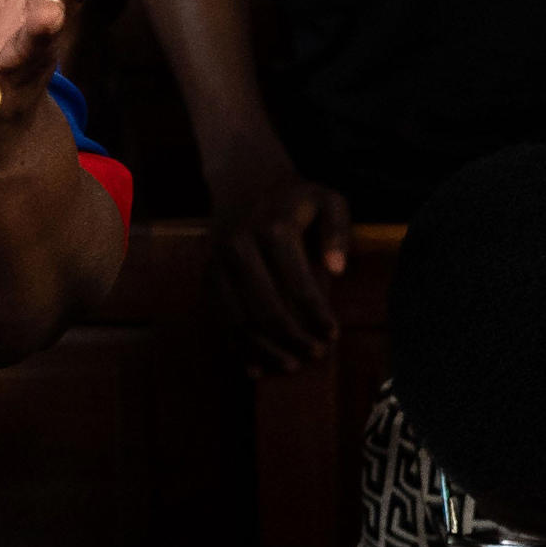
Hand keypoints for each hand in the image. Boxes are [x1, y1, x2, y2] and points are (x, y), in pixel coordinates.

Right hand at [205, 151, 351, 373]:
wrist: (243, 178)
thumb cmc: (294, 197)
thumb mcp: (328, 200)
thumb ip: (338, 231)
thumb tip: (339, 270)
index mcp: (273, 229)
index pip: (299, 285)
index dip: (317, 315)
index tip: (334, 334)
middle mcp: (239, 247)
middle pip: (267, 308)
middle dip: (294, 338)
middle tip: (317, 354)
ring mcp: (218, 263)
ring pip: (240, 319)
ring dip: (266, 349)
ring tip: (292, 366)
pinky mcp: (207, 276)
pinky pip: (221, 318)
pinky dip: (237, 347)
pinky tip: (255, 369)